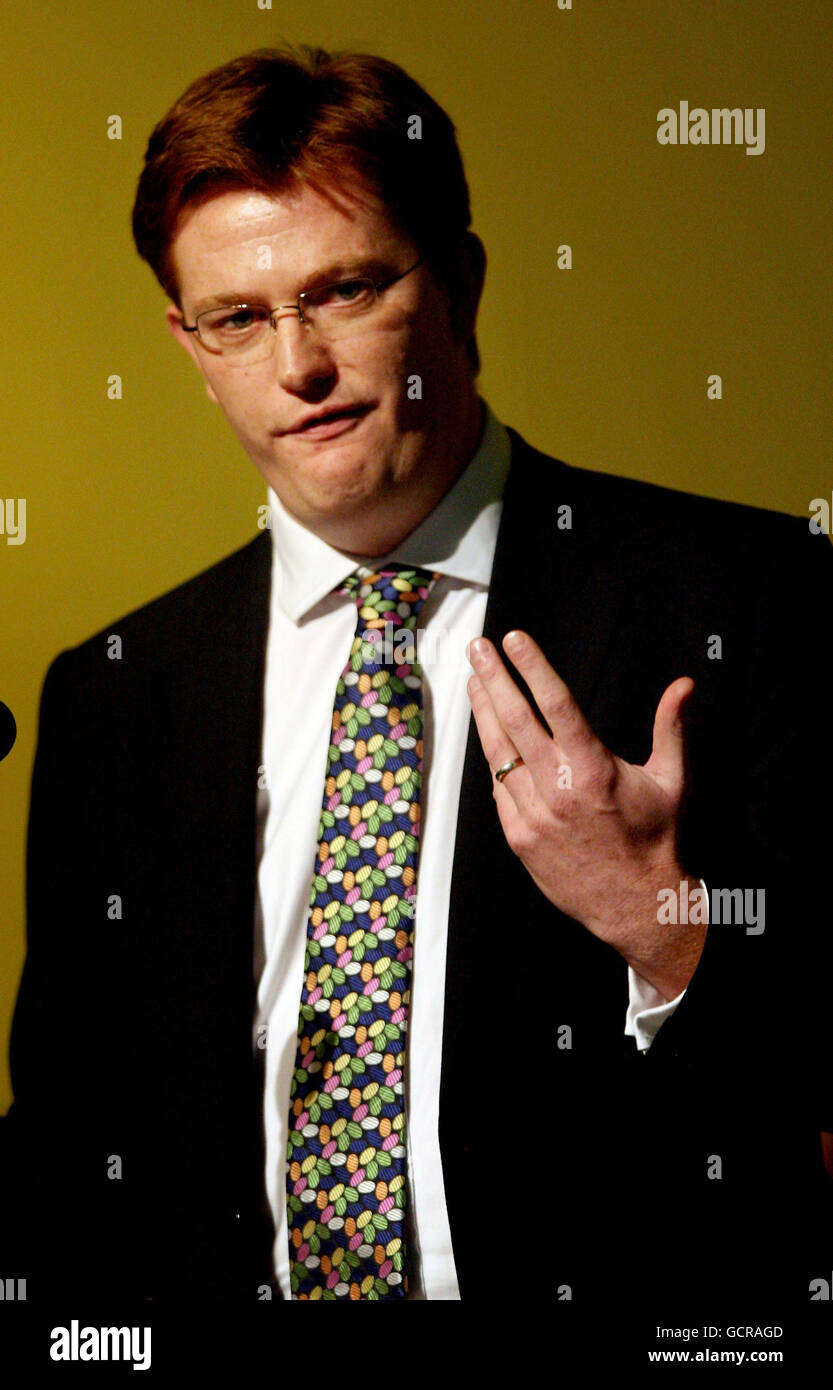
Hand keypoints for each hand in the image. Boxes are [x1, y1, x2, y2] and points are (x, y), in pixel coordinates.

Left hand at [466, 630, 705, 999]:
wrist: (635, 904)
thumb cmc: (656, 838)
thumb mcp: (672, 781)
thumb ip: (671, 727)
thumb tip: (684, 685)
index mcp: (593, 769)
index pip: (557, 705)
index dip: (533, 668)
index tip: (514, 639)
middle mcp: (558, 788)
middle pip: (516, 720)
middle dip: (494, 678)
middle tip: (478, 647)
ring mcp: (534, 814)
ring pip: (499, 753)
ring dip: (485, 713)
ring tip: (475, 681)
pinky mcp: (519, 837)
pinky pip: (499, 790)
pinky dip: (493, 760)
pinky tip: (490, 735)